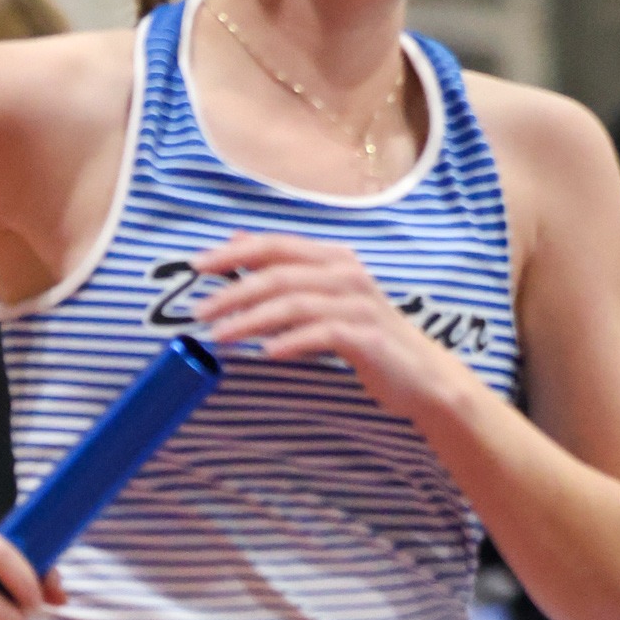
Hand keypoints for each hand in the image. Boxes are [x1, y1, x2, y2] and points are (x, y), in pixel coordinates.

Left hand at [190, 231, 452, 419]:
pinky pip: (322, 334)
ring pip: (294, 302)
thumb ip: (286, 271)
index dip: (233, 252)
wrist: (423, 376)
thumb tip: (235, 243)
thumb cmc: (368, 337)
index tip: (196, 267)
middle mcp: (347, 274)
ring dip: (251, 319)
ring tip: (221, 336)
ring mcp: (359, 305)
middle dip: (233, 290)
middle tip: (199, 311)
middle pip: (279, 272)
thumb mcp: (326, 298)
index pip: (276, 245)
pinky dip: (291, 342)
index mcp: (334, 258)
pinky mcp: (367, 339)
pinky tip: (267, 353)